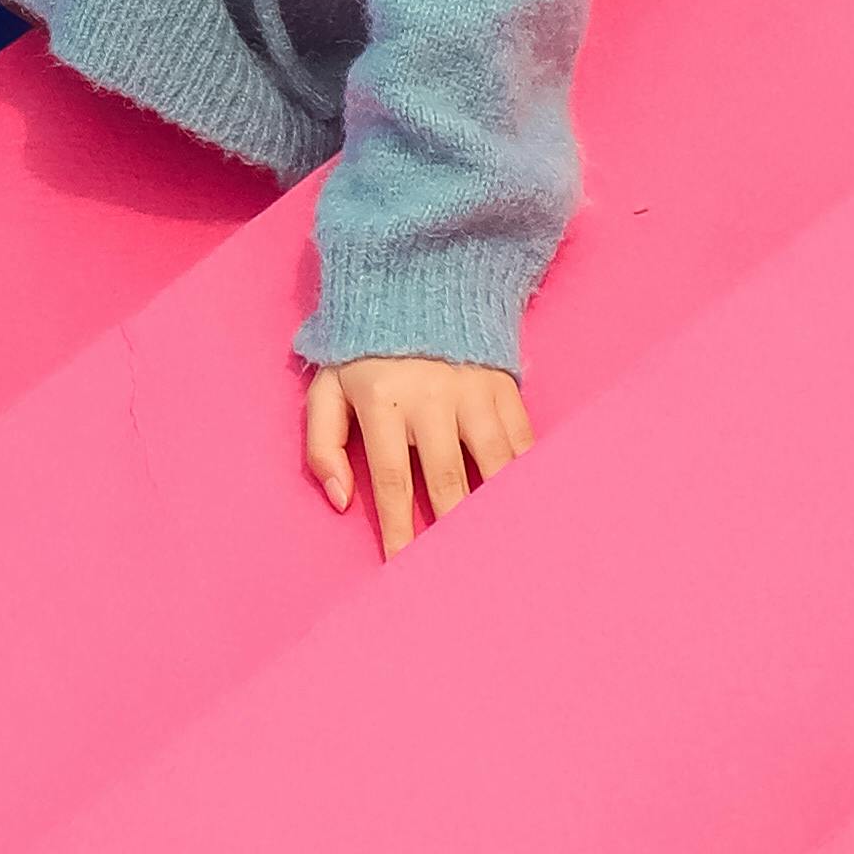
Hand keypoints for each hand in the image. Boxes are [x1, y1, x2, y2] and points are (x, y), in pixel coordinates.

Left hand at [303, 355, 534, 553]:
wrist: (416, 280)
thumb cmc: (365, 349)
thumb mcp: (328, 386)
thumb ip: (322, 444)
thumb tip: (340, 500)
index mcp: (383, 401)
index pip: (392, 481)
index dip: (399, 531)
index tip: (403, 570)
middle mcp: (432, 398)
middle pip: (447, 479)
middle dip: (453, 530)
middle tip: (461, 573)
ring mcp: (473, 390)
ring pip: (493, 463)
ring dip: (498, 508)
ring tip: (504, 547)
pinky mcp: (503, 385)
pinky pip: (521, 440)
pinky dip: (527, 475)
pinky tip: (531, 506)